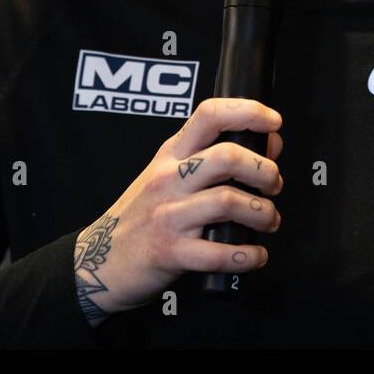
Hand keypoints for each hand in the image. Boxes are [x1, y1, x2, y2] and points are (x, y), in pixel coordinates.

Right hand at [74, 97, 283, 326]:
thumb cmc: (142, 216)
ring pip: (229, 201)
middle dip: (264, 170)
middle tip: (274, 185)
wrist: (99, 262)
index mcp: (171, 155)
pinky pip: (219, 252)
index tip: (274, 122)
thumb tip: (270, 144)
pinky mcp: (170, 252)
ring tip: (269, 220)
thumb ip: (214, 157)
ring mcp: (168, 215)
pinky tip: (254, 255)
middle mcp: (168, 179)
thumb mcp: (170, 176)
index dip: (247, 112)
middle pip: (227, 157)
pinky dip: (247, 256)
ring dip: (263, 212)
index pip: (209, 115)